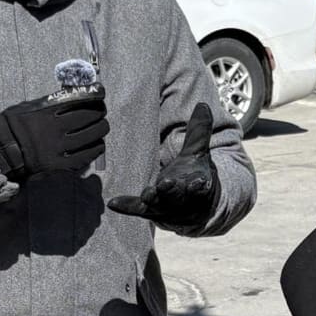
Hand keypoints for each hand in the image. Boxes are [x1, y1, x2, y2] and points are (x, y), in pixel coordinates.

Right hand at [0, 87, 107, 179]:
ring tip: (102, 126)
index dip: (94, 94)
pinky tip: (99, 144)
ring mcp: (58, 149)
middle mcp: (53, 130)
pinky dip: (95, 149)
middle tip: (101, 112)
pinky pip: (85, 156)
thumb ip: (48, 103)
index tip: (101, 92)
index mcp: (45, 112)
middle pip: (88, 117)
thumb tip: (72, 96)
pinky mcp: (60, 166)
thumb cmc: (13, 128)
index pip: (77, 99)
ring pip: (90, 137)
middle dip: (99, 112)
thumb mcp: (27, 108)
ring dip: (101, 130)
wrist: (1, 154)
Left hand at [108, 102, 219, 228]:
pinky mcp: (149, 211)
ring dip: (152, 200)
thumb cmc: (192, 176)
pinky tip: (113, 203)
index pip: (199, 186)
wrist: (192, 208)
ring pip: (158, 205)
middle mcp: (181, 199)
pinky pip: (137, 209)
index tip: (198, 182)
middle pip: (176, 196)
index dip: (198, 184)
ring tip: (146, 195)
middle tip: (165, 184)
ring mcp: (165, 208)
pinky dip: (126, 207)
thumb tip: (202, 104)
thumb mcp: (197, 154)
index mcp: (195, 185)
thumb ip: (199, 131)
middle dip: (171, 191)